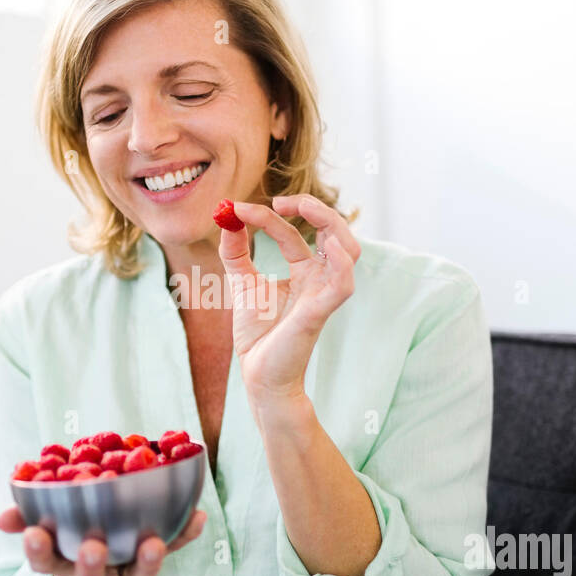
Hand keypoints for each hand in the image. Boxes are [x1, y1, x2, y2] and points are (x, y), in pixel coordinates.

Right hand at [0, 506, 207, 575]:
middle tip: (93, 546)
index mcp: (64, 559)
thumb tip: (1, 518)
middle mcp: (99, 570)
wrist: (110, 536)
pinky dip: (187, 533)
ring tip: (153, 542)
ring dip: (146, 561)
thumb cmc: (71, 520)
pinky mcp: (159, 555)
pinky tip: (198, 515)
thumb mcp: (46, 517)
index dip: (40, 552)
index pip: (47, 562)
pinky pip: (176, 546)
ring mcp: (130, 566)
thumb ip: (26, 514)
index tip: (35, 534)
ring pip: (138, 575)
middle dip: (91, 565)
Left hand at [219, 193, 361, 400]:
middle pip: (333, 230)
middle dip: (311, 207)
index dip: (268, 216)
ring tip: (301, 207)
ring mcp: (325, 293)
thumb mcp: (243, 282)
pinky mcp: (322, 310)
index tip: (237, 209)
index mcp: (304, 272)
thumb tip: (226, 217)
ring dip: (331, 222)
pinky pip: (344, 281)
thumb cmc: (257, 336)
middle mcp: (319, 279)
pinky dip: (341, 259)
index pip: (293, 232)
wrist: (258, 374)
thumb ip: (235, 251)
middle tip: (280, 201)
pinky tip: (326, 243)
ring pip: (349, 248)